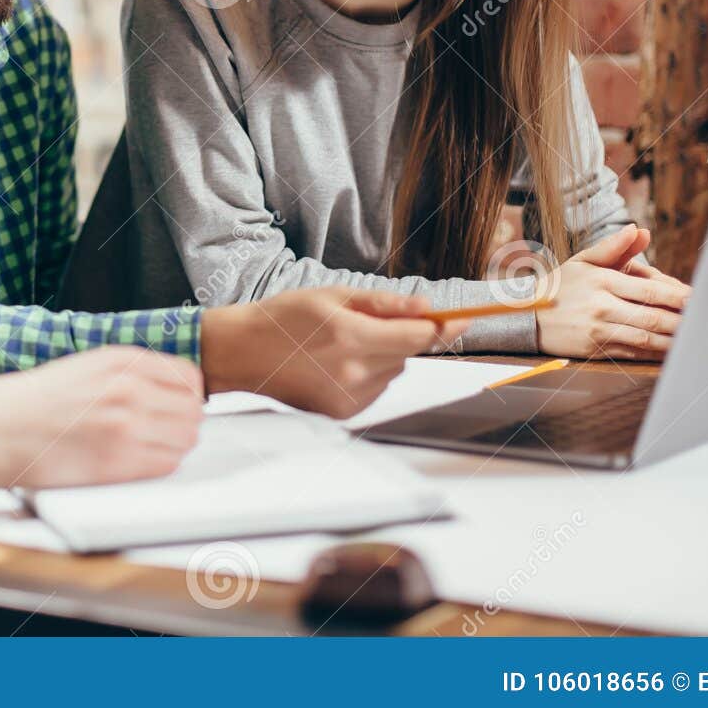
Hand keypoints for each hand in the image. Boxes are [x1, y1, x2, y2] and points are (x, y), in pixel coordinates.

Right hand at [0, 347, 203, 488]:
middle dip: (183, 423)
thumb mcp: (86, 367)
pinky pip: (166, 463)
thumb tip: (171, 392)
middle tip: (162, 432)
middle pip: (193, 410)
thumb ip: (130, 374)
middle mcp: (128, 387)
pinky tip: (134, 462)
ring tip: (145, 448)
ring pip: (186, 438)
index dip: (188, 397)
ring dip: (174, 445)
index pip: (189, 378)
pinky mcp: (118, 460)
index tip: (176, 407)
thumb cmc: (32, 402)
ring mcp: (125, 424)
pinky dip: (159, 465)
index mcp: (120, 360)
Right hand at [199, 287, 465, 418]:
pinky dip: (368, 374)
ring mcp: (348, 397)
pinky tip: (337, 363)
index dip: (443, 327)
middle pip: (408, 355)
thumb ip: (384, 304)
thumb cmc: (283, 317)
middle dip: (402, 336)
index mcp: (351, 337)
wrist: (244, 353)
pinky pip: (376, 389)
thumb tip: (427, 308)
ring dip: (383, 356)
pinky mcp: (342, 412)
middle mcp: (353, 372)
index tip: (462, 319)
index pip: (417, 336)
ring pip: (393, 372)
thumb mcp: (333, 295)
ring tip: (343, 343)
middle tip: (367, 322)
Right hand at [534, 225, 689, 360]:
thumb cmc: (560, 286)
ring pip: (646, 337)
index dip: (679, 297)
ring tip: (694, 339)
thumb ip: (614, 247)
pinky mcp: (595, 349)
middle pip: (653, 316)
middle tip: (706, 322)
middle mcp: (601, 305)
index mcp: (602, 280)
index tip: (700, 300)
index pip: (650, 289)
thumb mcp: (583, 261)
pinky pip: (632, 352)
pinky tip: (669, 351)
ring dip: (674, 340)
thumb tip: (640, 230)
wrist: (525, 315)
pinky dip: (654, 353)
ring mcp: (598, 329)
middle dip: (683, 320)